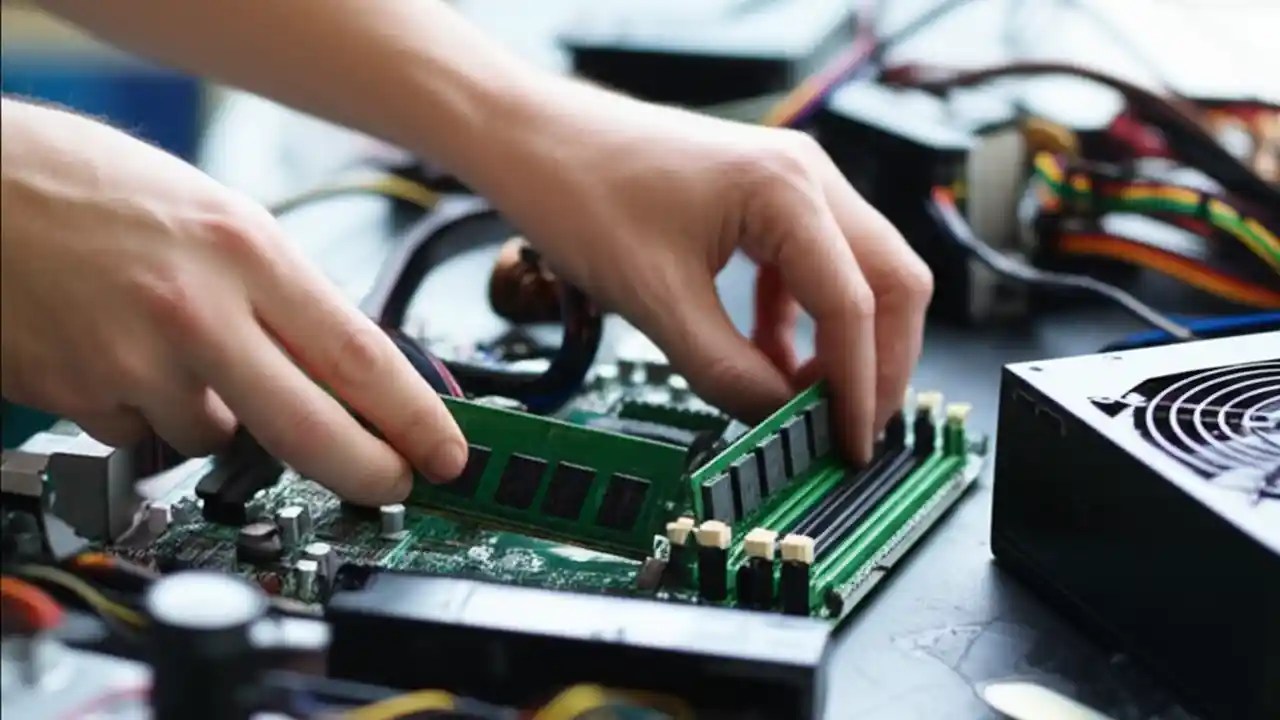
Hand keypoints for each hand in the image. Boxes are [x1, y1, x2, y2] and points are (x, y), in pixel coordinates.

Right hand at [0, 99, 464, 503]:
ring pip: (219, 438)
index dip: (417, 419)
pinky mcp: (81, 399)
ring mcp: (134, 363)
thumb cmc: (92, 187)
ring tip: (177, 348)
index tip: (447, 451)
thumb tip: (344, 368)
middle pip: (314, 431)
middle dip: (367, 472)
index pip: (361, 357)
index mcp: (245, 251)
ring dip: (222, 417)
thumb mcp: (218, 220)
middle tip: (391, 483)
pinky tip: (123, 357)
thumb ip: (282, 296)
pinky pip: (146, 436)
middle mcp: (197, 310)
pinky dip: (151, 413)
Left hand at [477, 81, 932, 461]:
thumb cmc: (579, 194)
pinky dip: (804, 322)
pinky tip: (771, 361)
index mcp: (786, 191)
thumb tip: (781, 423)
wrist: (532, 139)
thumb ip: (727, 372)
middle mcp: (805, 177)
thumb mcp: (655, 302)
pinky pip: (813, 268)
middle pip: (891, 281)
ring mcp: (791, 183)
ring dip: (846, 342)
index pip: (855, 305)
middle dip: (879, 363)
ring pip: (860, 275)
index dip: (859, 387)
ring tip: (810, 403)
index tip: (849, 445)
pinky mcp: (766, 200)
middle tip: (851, 428)